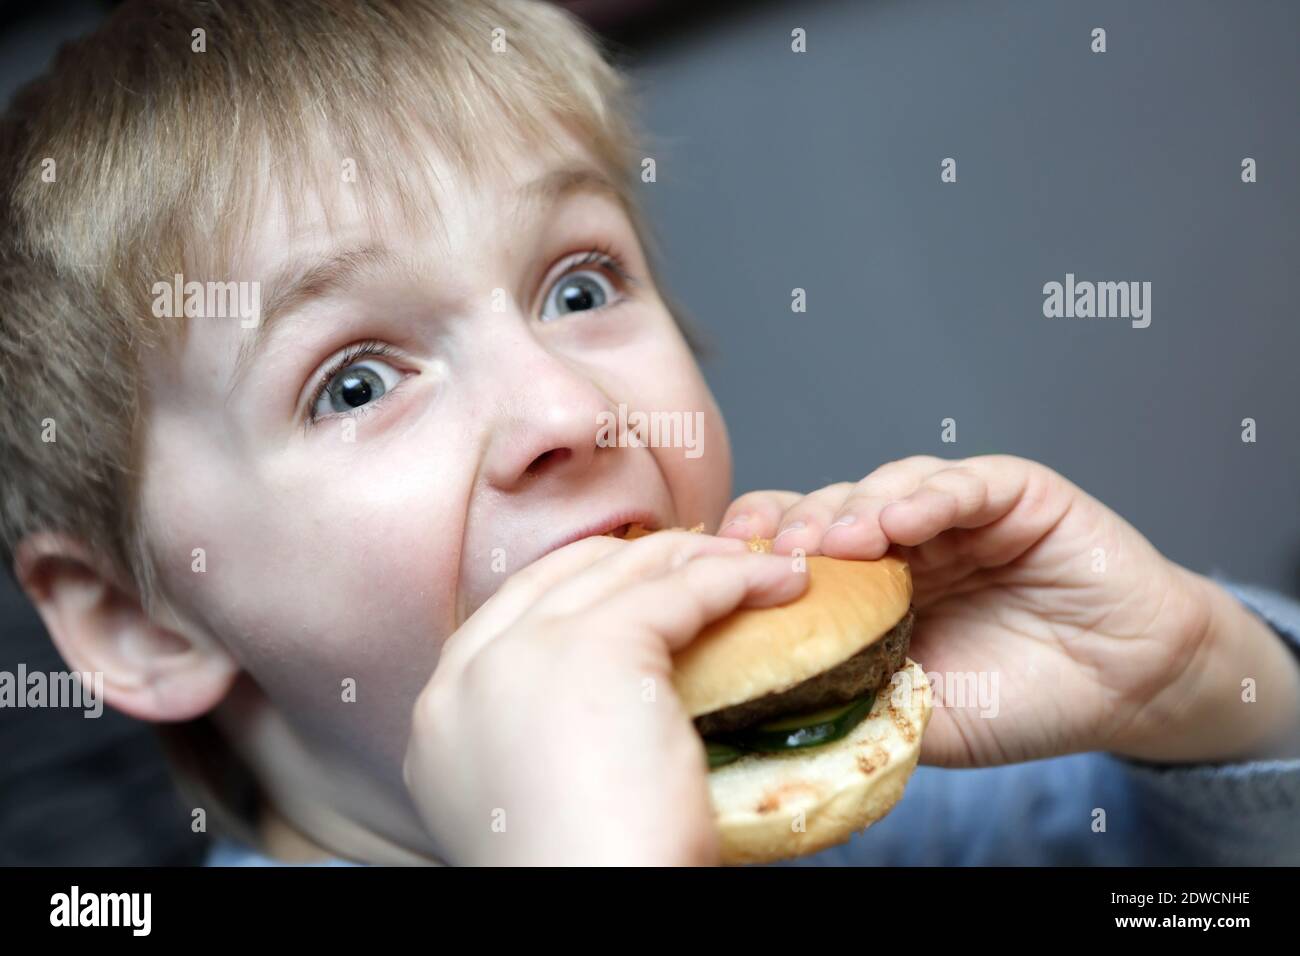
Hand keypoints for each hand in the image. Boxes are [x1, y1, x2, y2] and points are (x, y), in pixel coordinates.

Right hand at [403, 530, 806, 864]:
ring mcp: (525, 652)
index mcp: (442, 714)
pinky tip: (777, 584)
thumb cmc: (586, 879)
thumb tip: (591, 715)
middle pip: (563, 576)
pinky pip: (680, 590)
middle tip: (703, 566)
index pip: (513, 610)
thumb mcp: (533, 800)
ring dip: (698, 560)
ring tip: (755, 569)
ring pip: (622, 569)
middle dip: (639, 560)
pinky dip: (736, 579)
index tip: (639, 585)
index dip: (582, 584)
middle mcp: (468, 672)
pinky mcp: (597, 647)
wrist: (592, 921)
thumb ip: (537, 739)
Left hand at [717, 455, 1299, 766]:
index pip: (798, 550)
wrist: (1127, 689)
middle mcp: (905, 538)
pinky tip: (903, 519)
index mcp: (871, 583)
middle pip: (829, 510)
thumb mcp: (921, 711)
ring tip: (837, 541)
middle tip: (776, 556)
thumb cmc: (1020, 698)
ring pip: (887, 487)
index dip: (759, 552)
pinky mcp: (1016, 493)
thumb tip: (767, 702)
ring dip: (856, 510)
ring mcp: (957, 510)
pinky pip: (965, 483)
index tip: (721, 567)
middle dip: (798, 530)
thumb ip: (860, 694)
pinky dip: (932, 496)